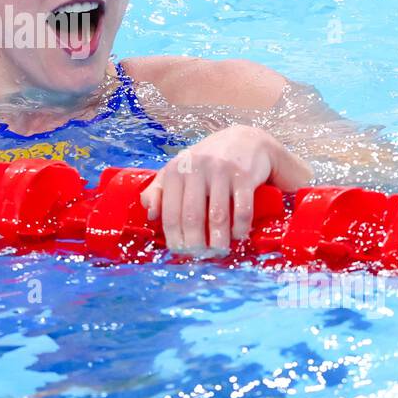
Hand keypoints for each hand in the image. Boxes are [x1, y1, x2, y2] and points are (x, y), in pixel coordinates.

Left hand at [139, 124, 313, 256]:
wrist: (247, 140)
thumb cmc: (208, 161)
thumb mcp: (180, 168)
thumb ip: (160, 189)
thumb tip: (150, 214)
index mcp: (176, 170)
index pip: (170, 212)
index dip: (174, 237)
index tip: (180, 253)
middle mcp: (196, 168)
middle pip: (192, 217)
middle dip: (195, 243)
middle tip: (200, 258)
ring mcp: (221, 171)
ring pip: (217, 216)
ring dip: (218, 240)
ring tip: (219, 252)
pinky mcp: (244, 175)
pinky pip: (242, 209)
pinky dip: (240, 228)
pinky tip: (238, 236)